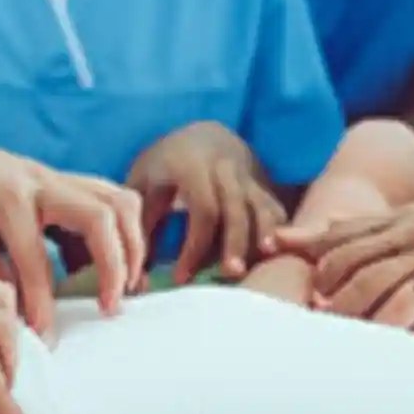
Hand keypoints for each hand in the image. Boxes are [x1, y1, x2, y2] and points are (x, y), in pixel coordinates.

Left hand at [0, 128, 144, 333]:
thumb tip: (25, 321)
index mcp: (7, 198)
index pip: (39, 261)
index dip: (44, 305)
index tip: (46, 338)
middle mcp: (38, 180)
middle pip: (102, 216)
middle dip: (116, 265)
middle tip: (112, 307)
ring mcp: (53, 176)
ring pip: (115, 199)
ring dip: (129, 242)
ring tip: (123, 286)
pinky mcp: (57, 181)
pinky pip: (104, 199)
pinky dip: (113, 233)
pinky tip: (93, 271)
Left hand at [127, 121, 284, 283]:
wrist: (201, 134)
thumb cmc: (164, 166)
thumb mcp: (142, 185)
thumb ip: (140, 226)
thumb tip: (137, 279)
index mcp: (191, 166)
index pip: (203, 210)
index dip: (194, 248)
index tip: (180, 278)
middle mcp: (224, 167)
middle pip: (237, 209)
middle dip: (235, 244)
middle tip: (230, 275)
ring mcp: (247, 174)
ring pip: (262, 208)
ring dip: (263, 237)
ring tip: (260, 264)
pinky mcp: (263, 184)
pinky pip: (275, 209)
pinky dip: (275, 232)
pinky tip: (271, 255)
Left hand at [274, 174, 413, 339]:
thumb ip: (381, 228)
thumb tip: (333, 233)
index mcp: (404, 221)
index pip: (343, 233)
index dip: (305, 243)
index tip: (267, 247)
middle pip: (354, 268)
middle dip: (326, 293)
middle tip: (307, 316)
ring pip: (385, 295)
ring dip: (359, 320)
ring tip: (338, 340)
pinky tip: (401, 356)